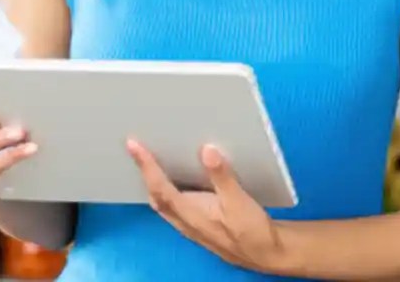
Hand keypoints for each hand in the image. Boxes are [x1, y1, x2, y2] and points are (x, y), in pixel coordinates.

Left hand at [127, 139, 285, 272]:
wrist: (265, 254)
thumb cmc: (252, 231)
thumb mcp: (239, 200)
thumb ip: (222, 175)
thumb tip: (207, 151)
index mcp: (191, 212)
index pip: (160, 186)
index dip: (145, 165)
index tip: (134, 146)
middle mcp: (186, 221)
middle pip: (156, 196)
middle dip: (145, 174)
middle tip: (138, 151)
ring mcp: (191, 227)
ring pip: (164, 206)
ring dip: (156, 185)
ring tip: (152, 165)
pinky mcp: (199, 228)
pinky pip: (174, 210)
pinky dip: (168, 195)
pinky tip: (177, 187)